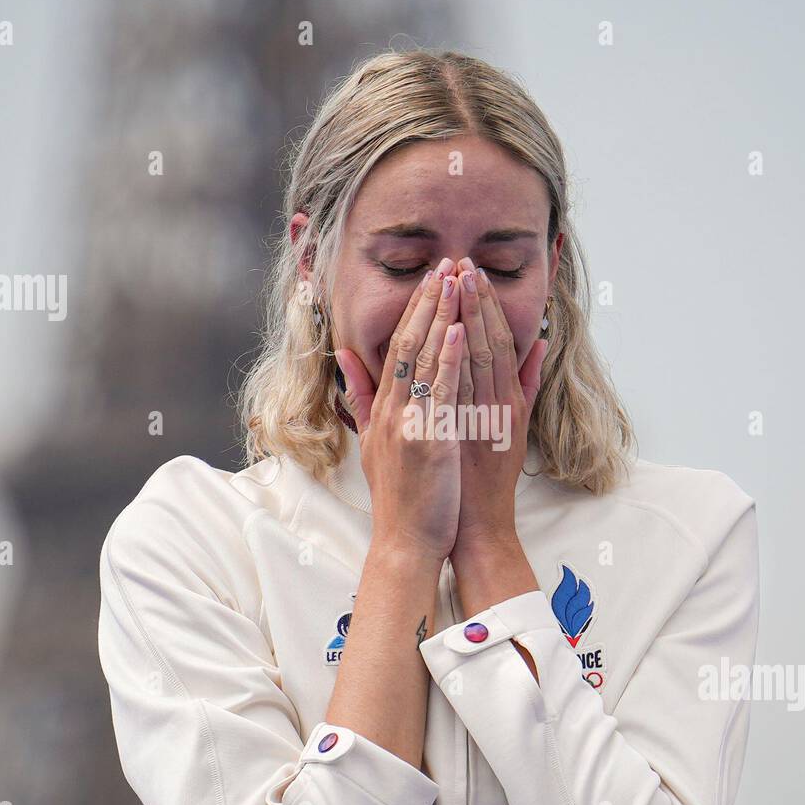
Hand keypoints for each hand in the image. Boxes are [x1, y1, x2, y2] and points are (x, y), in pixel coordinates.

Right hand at [336, 260, 466, 563]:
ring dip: (441, 316)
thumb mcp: (370, 442)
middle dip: (429, 300)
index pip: (397, 347)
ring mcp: (408, 423)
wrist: (405, 542)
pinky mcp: (427, 440)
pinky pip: (438, 392)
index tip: (431, 278)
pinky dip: (447, 359)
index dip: (414, 310)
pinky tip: (459, 330)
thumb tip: (345, 360)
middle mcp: (392, 410)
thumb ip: (360, 399)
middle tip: (446, 263)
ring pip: (423, 359)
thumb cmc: (400, 497)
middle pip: (408, 343)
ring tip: (456, 280)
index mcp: (384, 409)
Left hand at [450, 258, 547, 563]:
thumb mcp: (516, 426)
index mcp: (510, 399)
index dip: (487, 305)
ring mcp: (488, 418)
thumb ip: (527, 382)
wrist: (480, 524)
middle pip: (491, 341)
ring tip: (456, 281)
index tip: (474, 272)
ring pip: (481, 357)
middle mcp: (501, 403)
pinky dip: (461, 359)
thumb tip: (540, 342)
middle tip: (463, 263)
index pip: (500, 340)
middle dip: (477, 300)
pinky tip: (453, 330)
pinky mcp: (475, 435)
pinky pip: (468, 390)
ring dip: (468, 317)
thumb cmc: (489, 478)